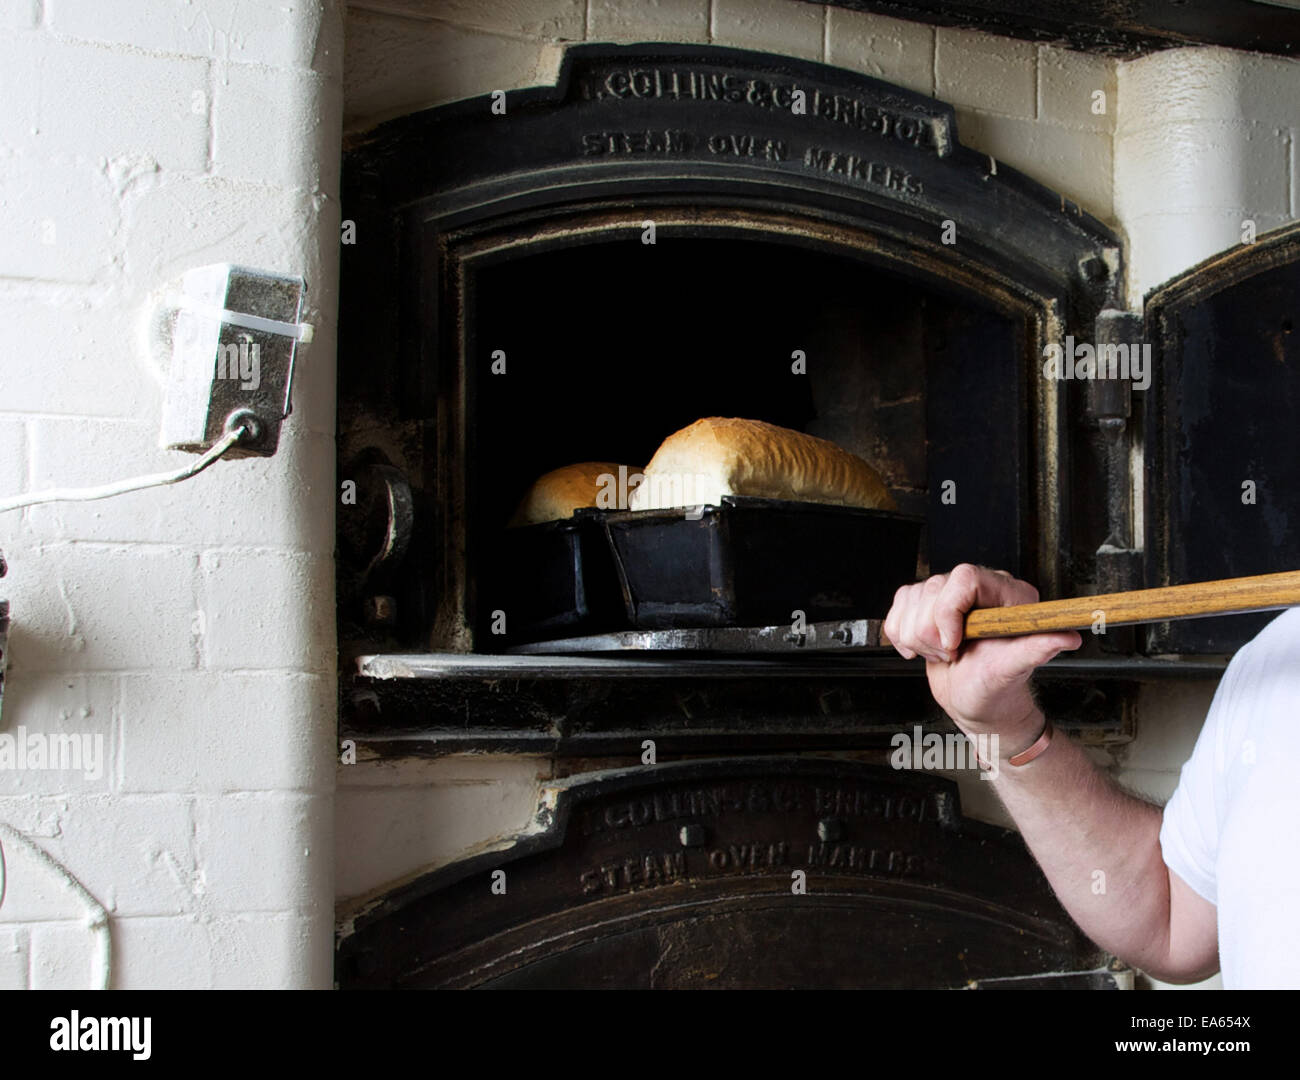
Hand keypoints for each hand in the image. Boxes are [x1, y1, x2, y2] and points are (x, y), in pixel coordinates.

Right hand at [882, 564, 1081, 738]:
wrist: (976, 703)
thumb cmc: (998, 688)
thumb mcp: (1014, 670)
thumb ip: (1036, 649)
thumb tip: (1068, 638)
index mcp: (1004, 596)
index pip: (964, 577)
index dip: (949, 609)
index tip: (952, 642)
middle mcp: (976, 590)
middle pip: (930, 590)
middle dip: (934, 634)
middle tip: (954, 654)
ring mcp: (946, 597)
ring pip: (909, 601)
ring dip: (919, 639)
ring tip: (944, 654)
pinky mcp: (922, 607)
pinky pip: (896, 611)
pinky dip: (902, 638)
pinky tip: (924, 651)